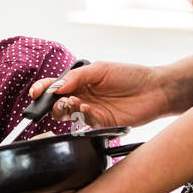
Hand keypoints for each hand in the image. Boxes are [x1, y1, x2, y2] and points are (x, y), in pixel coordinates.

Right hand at [26, 60, 172, 127]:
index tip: (36, 92)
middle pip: (56, 104)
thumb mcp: (101, 69)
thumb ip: (77, 76)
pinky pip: (84, 122)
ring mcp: (90, 111)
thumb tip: (56, 85)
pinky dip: (82, 116)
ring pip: (67, 115)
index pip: (54, 87)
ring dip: (66, 109)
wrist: (155, 90)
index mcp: (79, 82)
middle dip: (52, 103)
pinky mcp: (100, 123)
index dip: (42, 90)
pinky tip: (87, 108)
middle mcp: (82, 97)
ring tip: (75, 102)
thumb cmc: (130, 75)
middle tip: (59, 99)